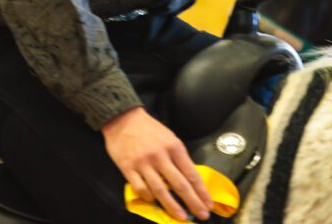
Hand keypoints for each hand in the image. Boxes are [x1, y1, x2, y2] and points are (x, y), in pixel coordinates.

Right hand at [102, 107, 211, 221]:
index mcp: (174, 147)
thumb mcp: (170, 137)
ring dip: (173, 206)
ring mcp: (144, 163)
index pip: (191, 174)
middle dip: (193, 202)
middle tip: (202, 215)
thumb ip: (178, 157)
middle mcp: (160, 156)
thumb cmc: (149, 129)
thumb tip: (189, 178)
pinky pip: (141, 189)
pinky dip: (149, 198)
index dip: (201, 191)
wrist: (123, 119)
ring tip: (181, 217)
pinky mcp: (128, 168)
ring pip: (161, 191)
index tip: (208, 204)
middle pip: (180, 185)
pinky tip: (154, 202)